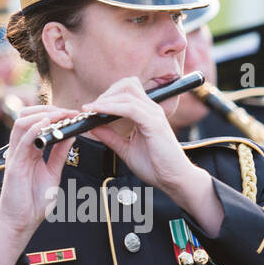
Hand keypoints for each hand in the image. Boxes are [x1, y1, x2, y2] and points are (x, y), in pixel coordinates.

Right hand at [0, 104, 78, 264]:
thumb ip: (60, 154)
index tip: (73, 114)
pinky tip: (47, 124)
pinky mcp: (14, 165)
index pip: (38, 122)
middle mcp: (20, 150)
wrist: (21, 223)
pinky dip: (34, 128)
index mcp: (29, 151)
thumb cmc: (33, 202)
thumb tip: (70, 134)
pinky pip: (22, 141)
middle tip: (68, 112)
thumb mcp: (53, 173)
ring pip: (21, 123)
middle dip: (49, 109)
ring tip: (60, 114)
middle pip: (27, 117)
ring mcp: (15, 156)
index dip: (55, 114)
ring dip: (42, 114)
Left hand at [85, 78, 223, 235]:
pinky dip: (111, 108)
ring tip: (90, 110)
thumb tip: (93, 127)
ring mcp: (153, 114)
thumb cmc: (156, 166)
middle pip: (126, 85)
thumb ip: (110, 137)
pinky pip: (129, 108)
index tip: (89, 108)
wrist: (174, 179)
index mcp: (146, 113)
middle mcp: (151, 109)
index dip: (107, 95)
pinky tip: (98, 113)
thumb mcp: (126, 149)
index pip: (127, 91)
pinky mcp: (153, 123)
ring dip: (105, 100)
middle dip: (106, 93)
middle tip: (90, 109)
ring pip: (126, 93)